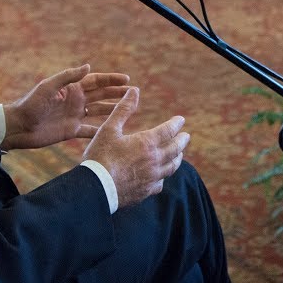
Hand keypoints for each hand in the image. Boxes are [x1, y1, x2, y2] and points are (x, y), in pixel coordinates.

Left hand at [1, 64, 130, 149]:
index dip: (111, 80)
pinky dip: (101, 131)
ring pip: (99, 111)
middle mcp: (75, 101)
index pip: (95, 81)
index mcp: (71, 88)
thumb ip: (68, 77)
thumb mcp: (48, 87)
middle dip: (117, 93)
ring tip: (129, 109)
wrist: (19, 127)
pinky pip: (90, 131)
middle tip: (134, 93)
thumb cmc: (30, 104)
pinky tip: (113, 132)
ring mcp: (74, 116)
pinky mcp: (71, 131)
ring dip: (113, 110)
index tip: (126, 80)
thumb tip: (88, 66)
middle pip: (101, 95)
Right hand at [82, 87, 188, 208]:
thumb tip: (134, 90)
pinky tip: (161, 176)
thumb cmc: (100, 155)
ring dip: (177, 158)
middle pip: (175, 149)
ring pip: (171, 167)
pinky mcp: (146, 191)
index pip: (168, 131)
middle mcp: (154, 160)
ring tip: (179, 154)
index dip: (176, 124)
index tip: (181, 119)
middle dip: (182, 141)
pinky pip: (160, 183)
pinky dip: (163, 177)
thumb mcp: (109, 128)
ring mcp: (152, 178)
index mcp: (146, 143)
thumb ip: (123, 109)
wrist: (96, 187)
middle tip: (186, 136)